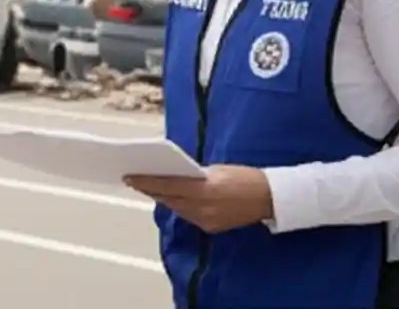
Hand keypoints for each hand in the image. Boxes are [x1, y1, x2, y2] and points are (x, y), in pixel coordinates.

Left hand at [124, 165, 273, 233]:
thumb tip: (172, 175)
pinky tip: (170, 197)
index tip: (129, 176)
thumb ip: (193, 175)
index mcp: (205, 189)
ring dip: (163, 197)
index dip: (146, 181)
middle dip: (150, 189)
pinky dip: (179, 205)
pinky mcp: (211, 228)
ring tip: (148, 186)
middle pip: (168, 199)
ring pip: (176, 209)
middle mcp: (204, 208)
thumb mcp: (216, 170)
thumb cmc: (244, 177)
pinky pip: (188, 216)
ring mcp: (207, 221)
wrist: (269, 198)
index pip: (167, 185)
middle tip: (133, 179)